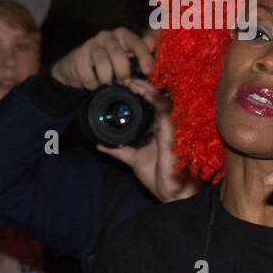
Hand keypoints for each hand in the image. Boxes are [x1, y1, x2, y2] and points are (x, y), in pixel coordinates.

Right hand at [51, 27, 156, 90]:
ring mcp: (91, 44)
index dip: (144, 57)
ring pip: (103, 67)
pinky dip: (92, 84)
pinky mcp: (77, 56)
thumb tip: (155, 40)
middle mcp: (107, 36)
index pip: (137, 43)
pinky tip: (92, 82)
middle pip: (119, 56)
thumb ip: (142, 52)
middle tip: (123, 82)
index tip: (148, 71)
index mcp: (123, 35)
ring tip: (105, 81)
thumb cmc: (108, 61)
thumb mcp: (127, 57)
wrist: (77, 66)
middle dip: (123, 73)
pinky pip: (88, 76)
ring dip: (106, 80)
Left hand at [97, 77, 201, 202]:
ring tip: (131, 82)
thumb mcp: (133, 159)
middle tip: (126, 80)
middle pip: (158, 97)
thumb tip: (99, 145)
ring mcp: (171, 126)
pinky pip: (165, 109)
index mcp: (160, 128)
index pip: (153, 102)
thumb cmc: (158, 177)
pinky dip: (154, 98)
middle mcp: (167, 124)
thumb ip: (119, 150)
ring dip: (147, 88)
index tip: (125, 85)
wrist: (170, 192)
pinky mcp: (173, 131)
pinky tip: (143, 92)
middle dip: (143, 85)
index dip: (142, 91)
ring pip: (162, 98)